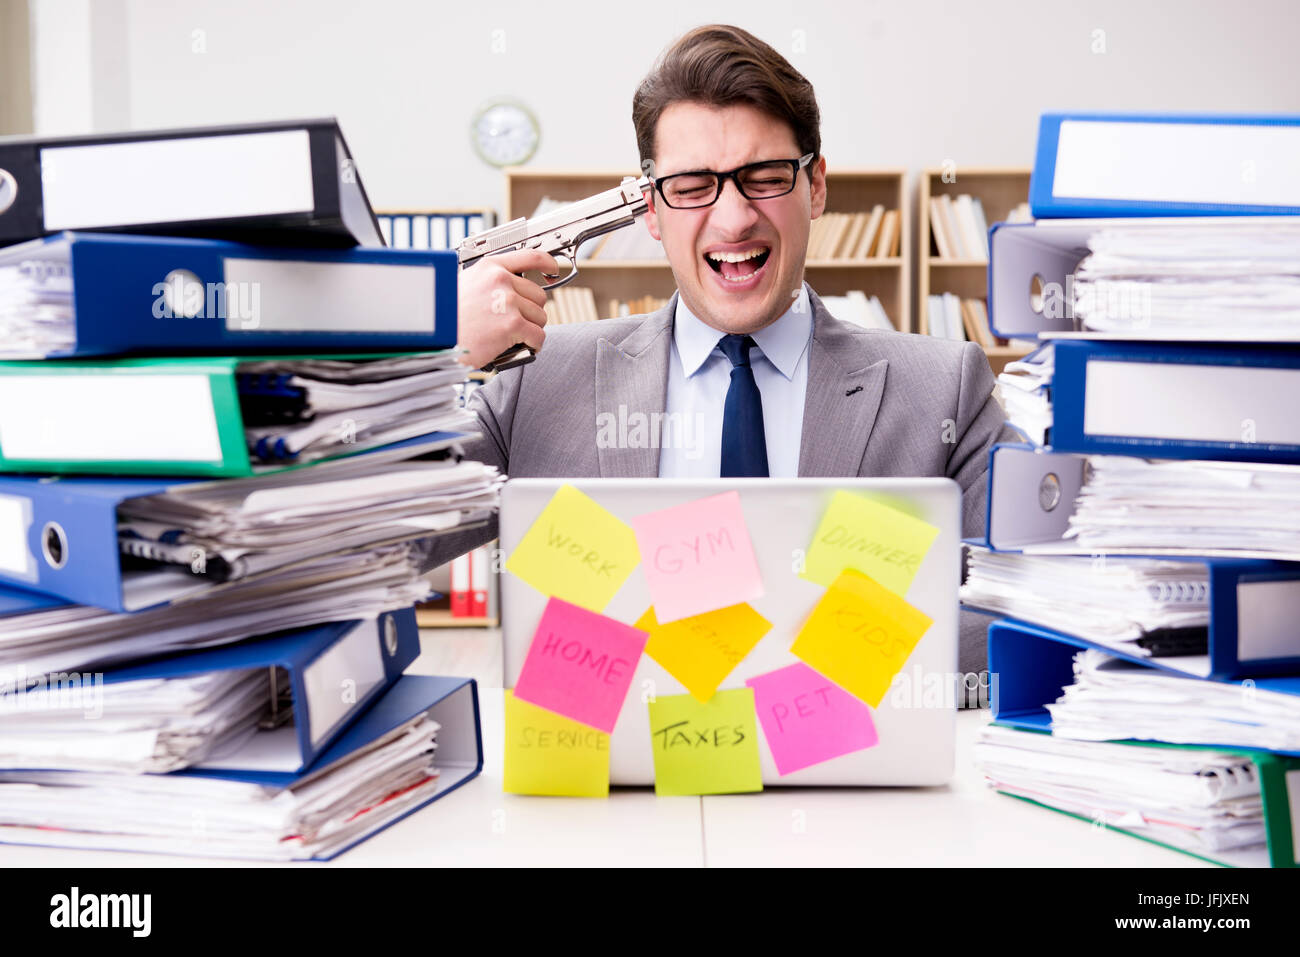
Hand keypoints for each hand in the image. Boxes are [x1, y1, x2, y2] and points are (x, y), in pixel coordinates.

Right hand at [456, 249, 558, 368]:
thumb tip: (513, 290)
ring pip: (540, 317)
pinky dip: (534, 344)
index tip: (553, 269)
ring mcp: (508, 301)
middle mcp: (501, 280)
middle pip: (539, 295)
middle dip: (531, 310)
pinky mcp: (512, 324)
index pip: (530, 257)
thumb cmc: (447, 316)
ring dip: (531, 328)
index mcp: (490, 267)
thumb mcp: (467, 284)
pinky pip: (538, 336)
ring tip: (513, 335)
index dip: (547, 263)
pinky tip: (524, 346)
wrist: (437, 335)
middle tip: (516, 322)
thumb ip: (490, 282)